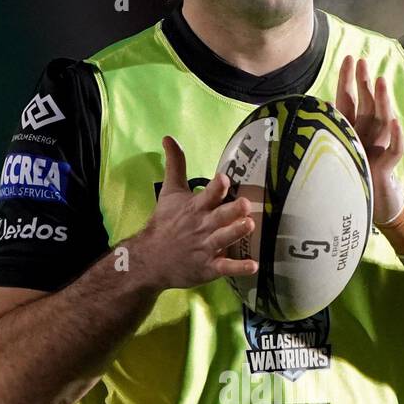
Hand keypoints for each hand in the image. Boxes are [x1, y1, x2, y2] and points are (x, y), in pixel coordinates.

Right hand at [131, 137, 258, 291]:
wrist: (150, 259)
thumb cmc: (164, 223)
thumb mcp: (169, 192)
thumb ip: (176, 164)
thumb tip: (168, 136)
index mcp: (195, 207)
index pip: (208, 194)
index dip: (216, 187)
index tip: (224, 178)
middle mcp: (202, 226)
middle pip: (220, 216)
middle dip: (233, 210)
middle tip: (246, 204)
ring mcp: (205, 248)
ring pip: (224, 239)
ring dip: (236, 233)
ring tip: (249, 226)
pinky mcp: (207, 267)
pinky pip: (225, 267)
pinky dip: (238, 267)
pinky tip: (253, 265)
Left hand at [336, 55, 403, 226]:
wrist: (366, 205)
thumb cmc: (345, 177)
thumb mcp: (330, 153)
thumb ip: (324, 133)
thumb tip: (311, 111)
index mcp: (352, 129)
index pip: (350, 99)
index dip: (349, 80)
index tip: (348, 58)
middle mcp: (367, 134)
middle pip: (368, 104)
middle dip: (366, 83)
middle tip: (364, 63)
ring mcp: (379, 148)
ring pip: (383, 121)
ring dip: (382, 101)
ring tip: (380, 82)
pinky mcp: (388, 166)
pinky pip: (395, 150)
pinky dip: (396, 137)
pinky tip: (396, 122)